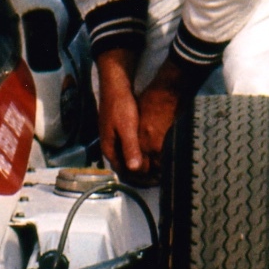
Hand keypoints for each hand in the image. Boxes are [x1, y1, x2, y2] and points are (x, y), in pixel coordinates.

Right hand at [97, 50, 191, 181]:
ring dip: (140, 164)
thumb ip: (130, 147)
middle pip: (125, 166)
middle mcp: (110, 146)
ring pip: (127, 158)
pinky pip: (129, 149)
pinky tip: (150, 152)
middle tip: (159, 177)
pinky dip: (139, 153)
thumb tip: (134, 168)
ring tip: (158, 168)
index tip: (154, 181)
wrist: (116, 86)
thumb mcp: (127, 127)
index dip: (138, 179)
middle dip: (141, 174)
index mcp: (109, 148)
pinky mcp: (120, 132)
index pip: (123, 172)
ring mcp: (114, 139)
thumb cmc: (121, 107)